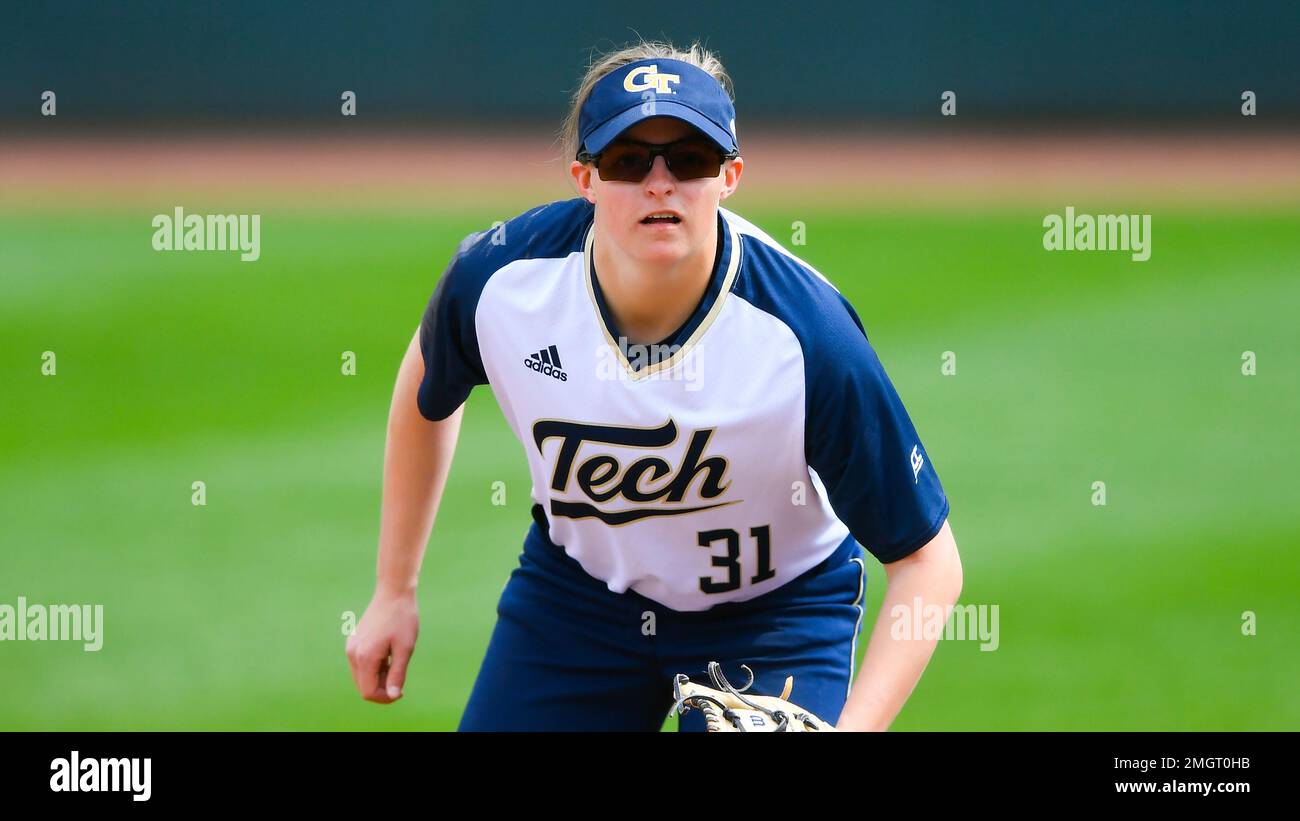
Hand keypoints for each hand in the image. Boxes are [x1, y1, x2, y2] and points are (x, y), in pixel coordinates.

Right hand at [346, 589, 418, 703]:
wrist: (393, 593)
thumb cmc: (403, 619)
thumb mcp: (405, 649)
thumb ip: (398, 674)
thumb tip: (393, 696)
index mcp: (365, 657)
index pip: (368, 692)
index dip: (385, 698)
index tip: (401, 691)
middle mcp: (353, 653)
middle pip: (363, 686)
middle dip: (382, 689)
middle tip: (400, 678)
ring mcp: (351, 646)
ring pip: (361, 676)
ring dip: (378, 677)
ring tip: (396, 663)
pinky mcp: (353, 641)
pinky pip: (361, 664)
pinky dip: (374, 667)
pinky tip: (388, 656)